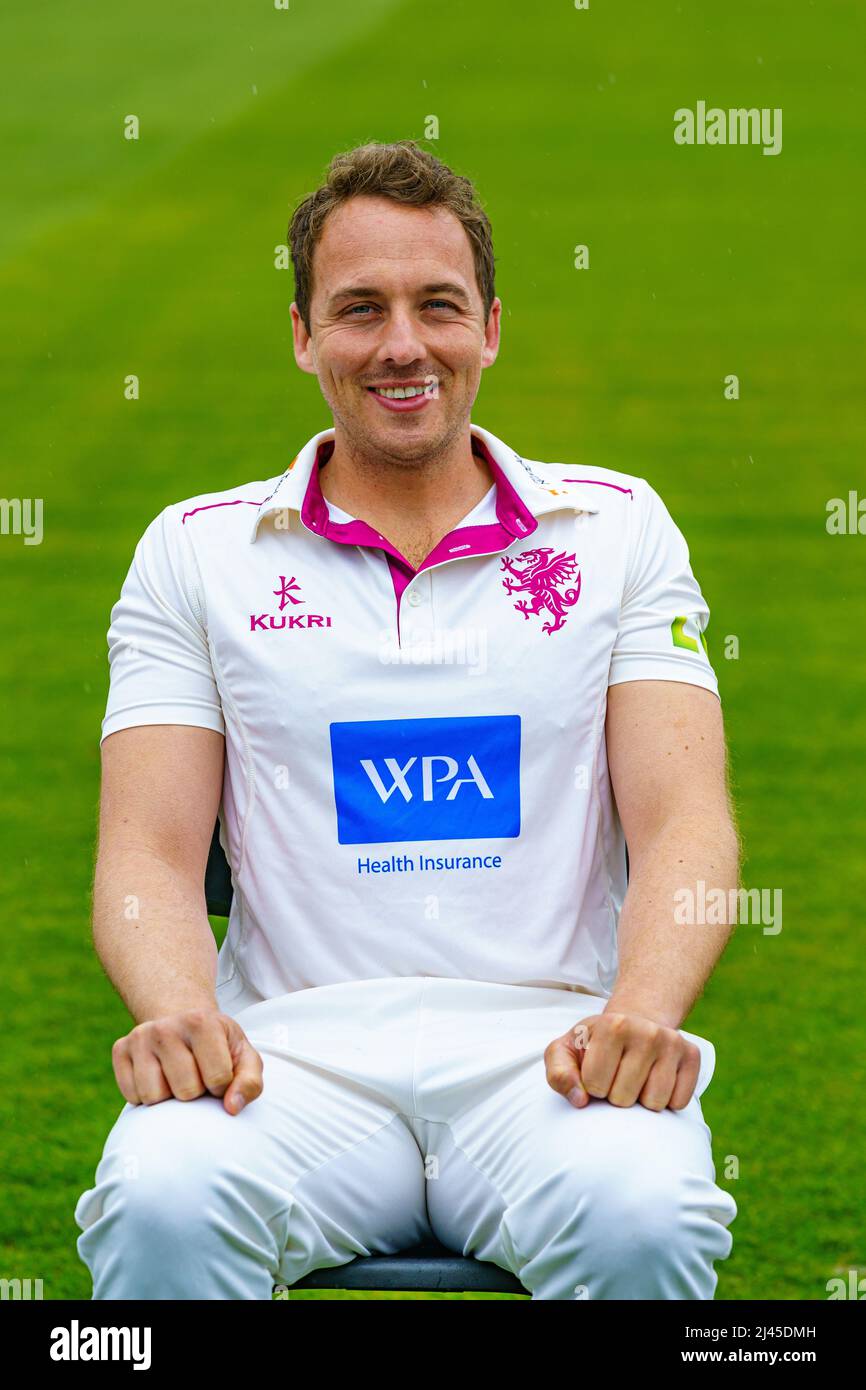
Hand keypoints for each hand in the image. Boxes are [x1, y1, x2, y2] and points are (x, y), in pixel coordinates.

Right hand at [111, 1007, 263, 1114]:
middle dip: (196, 1092)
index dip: (222, 1087)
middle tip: (197, 1075)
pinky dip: (147, 1097)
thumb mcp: (243, 1057)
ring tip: (178, 1077)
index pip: (217, 1079)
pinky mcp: (120, 1049)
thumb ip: (249, 1082)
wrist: (183, 1023)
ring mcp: (140, 1037)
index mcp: (201, 1021)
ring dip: (170, 1097)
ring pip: (154, 1097)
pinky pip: (132, 1096)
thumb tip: (231, 1107)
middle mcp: (166, 1027)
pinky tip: (158, 1077)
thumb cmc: (218, 1047)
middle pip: (185, 1091)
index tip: (219, 1075)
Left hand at [544, 1010, 700, 1111]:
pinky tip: (655, 1079)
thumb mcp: (565, 1051)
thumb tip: (580, 1100)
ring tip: (635, 1078)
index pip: (595, 1086)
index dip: (592, 1086)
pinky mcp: (692, 1056)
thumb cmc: (593, 1044)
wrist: (634, 1024)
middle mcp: (646, 1031)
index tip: (596, 1071)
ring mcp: (673, 1043)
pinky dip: (666, 1100)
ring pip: (654, 1104)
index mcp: (612, 1025)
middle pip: (624, 1099)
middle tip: (617, 1074)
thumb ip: (559, 1074)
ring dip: (641, 1100)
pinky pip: (679, 1103)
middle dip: (615, 1095)